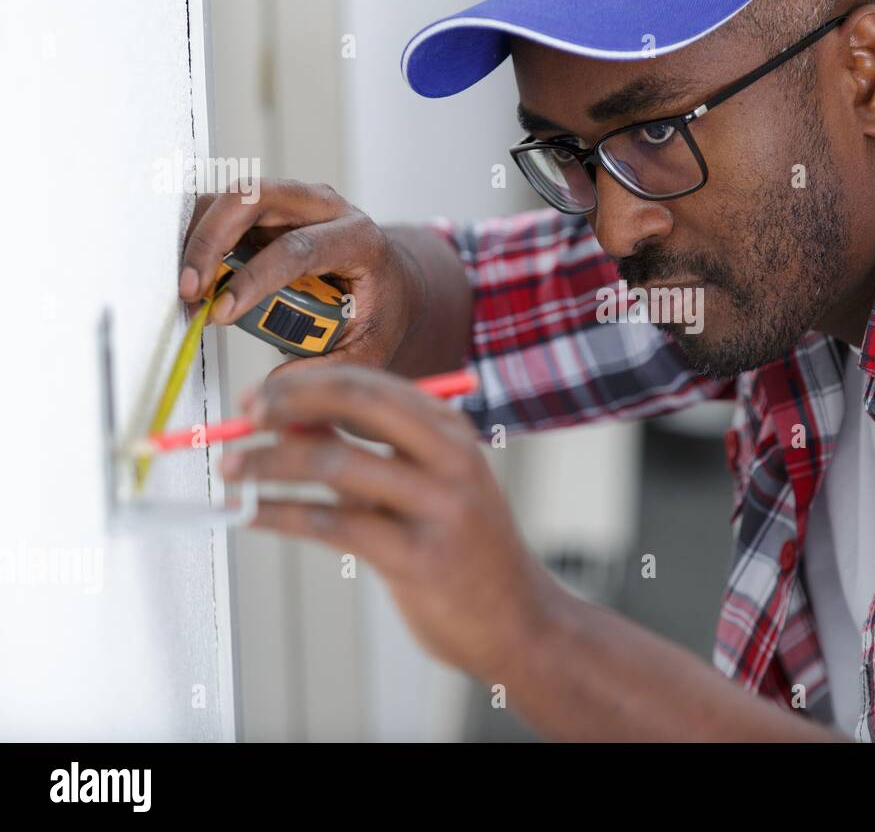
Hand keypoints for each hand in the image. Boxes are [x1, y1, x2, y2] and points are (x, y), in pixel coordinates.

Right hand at [180, 179, 426, 373]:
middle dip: (213, 240)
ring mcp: (296, 200)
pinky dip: (202, 235)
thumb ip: (330, 369)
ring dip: (201, 237)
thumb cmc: (380, 310)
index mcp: (359, 239)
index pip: (299, 248)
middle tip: (191, 290)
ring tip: (190, 288)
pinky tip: (196, 273)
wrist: (390, 280)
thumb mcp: (371, 347)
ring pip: (235, 197)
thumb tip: (276, 385)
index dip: (254, 278)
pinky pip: (225, 207)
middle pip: (258, 198)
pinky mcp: (271, 205)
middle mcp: (327, 207)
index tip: (223, 312)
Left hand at [220, 365, 557, 680]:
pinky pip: (331, 524)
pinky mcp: (417, 558)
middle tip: (240, 419)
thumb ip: (362, 454)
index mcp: (450, 431)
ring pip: (335, 462)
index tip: (257, 394)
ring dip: (269, 462)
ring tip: (230, 469)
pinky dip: (279, 514)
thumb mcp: (422, 488)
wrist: (518, 619)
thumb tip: (288, 421)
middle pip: (356, 402)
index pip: (368, 383)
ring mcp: (438, 506)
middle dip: (288, 404)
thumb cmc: (461, 550)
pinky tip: (250, 516)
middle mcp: (450, 457)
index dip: (304, 382)